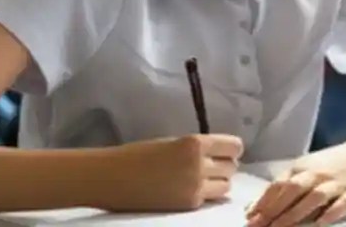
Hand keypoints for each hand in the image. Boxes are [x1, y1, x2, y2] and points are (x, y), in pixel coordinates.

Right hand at [102, 134, 242, 212]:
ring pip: (226, 185)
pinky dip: (205, 195)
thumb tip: (219, 154)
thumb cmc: (138, 154)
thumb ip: (196, 147)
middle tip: (213, 166)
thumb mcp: (172, 142)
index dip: (232, 149)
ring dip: (219, 182)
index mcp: (194, 143)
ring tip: (205, 179)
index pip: (233, 146)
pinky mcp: (188, 205)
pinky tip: (191, 190)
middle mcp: (199, 165)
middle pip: (232, 166)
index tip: (227, 151)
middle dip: (225, 166)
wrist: (112, 177)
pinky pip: (209, 199)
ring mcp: (195, 187)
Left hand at [246, 143, 345, 225]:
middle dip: (274, 210)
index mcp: (303, 167)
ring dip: (296, 214)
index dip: (263, 202)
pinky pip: (342, 204)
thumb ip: (283, 186)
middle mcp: (318, 174)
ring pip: (314, 197)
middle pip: (293, 190)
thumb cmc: (332, 165)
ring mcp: (337, 183)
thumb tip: (253, 207)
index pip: (279, 184)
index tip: (249, 218)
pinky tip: (319, 223)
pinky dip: (330, 213)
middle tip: (259, 226)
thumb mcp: (307, 169)